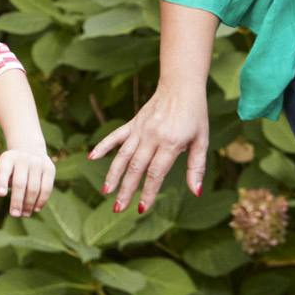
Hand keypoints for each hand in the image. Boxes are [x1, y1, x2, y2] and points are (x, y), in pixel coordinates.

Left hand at [0, 141, 55, 216]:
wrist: (31, 150)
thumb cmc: (12, 167)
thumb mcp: (2, 171)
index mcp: (8, 158)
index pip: (3, 171)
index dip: (1, 182)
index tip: (0, 194)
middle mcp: (23, 158)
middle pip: (19, 183)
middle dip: (17, 201)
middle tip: (14, 215)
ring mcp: (38, 162)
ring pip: (34, 187)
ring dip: (29, 204)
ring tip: (24, 214)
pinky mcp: (49, 168)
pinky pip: (46, 188)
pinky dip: (41, 200)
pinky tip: (36, 209)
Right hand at [89, 85, 208, 214]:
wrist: (180, 85)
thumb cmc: (195, 115)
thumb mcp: (202, 141)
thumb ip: (196, 167)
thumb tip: (195, 192)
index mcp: (170, 143)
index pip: (156, 173)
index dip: (148, 192)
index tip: (141, 208)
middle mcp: (152, 137)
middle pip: (136, 168)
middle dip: (126, 190)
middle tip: (118, 208)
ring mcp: (139, 129)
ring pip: (122, 155)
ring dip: (113, 174)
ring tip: (106, 192)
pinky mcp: (133, 123)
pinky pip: (115, 136)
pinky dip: (103, 146)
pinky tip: (92, 157)